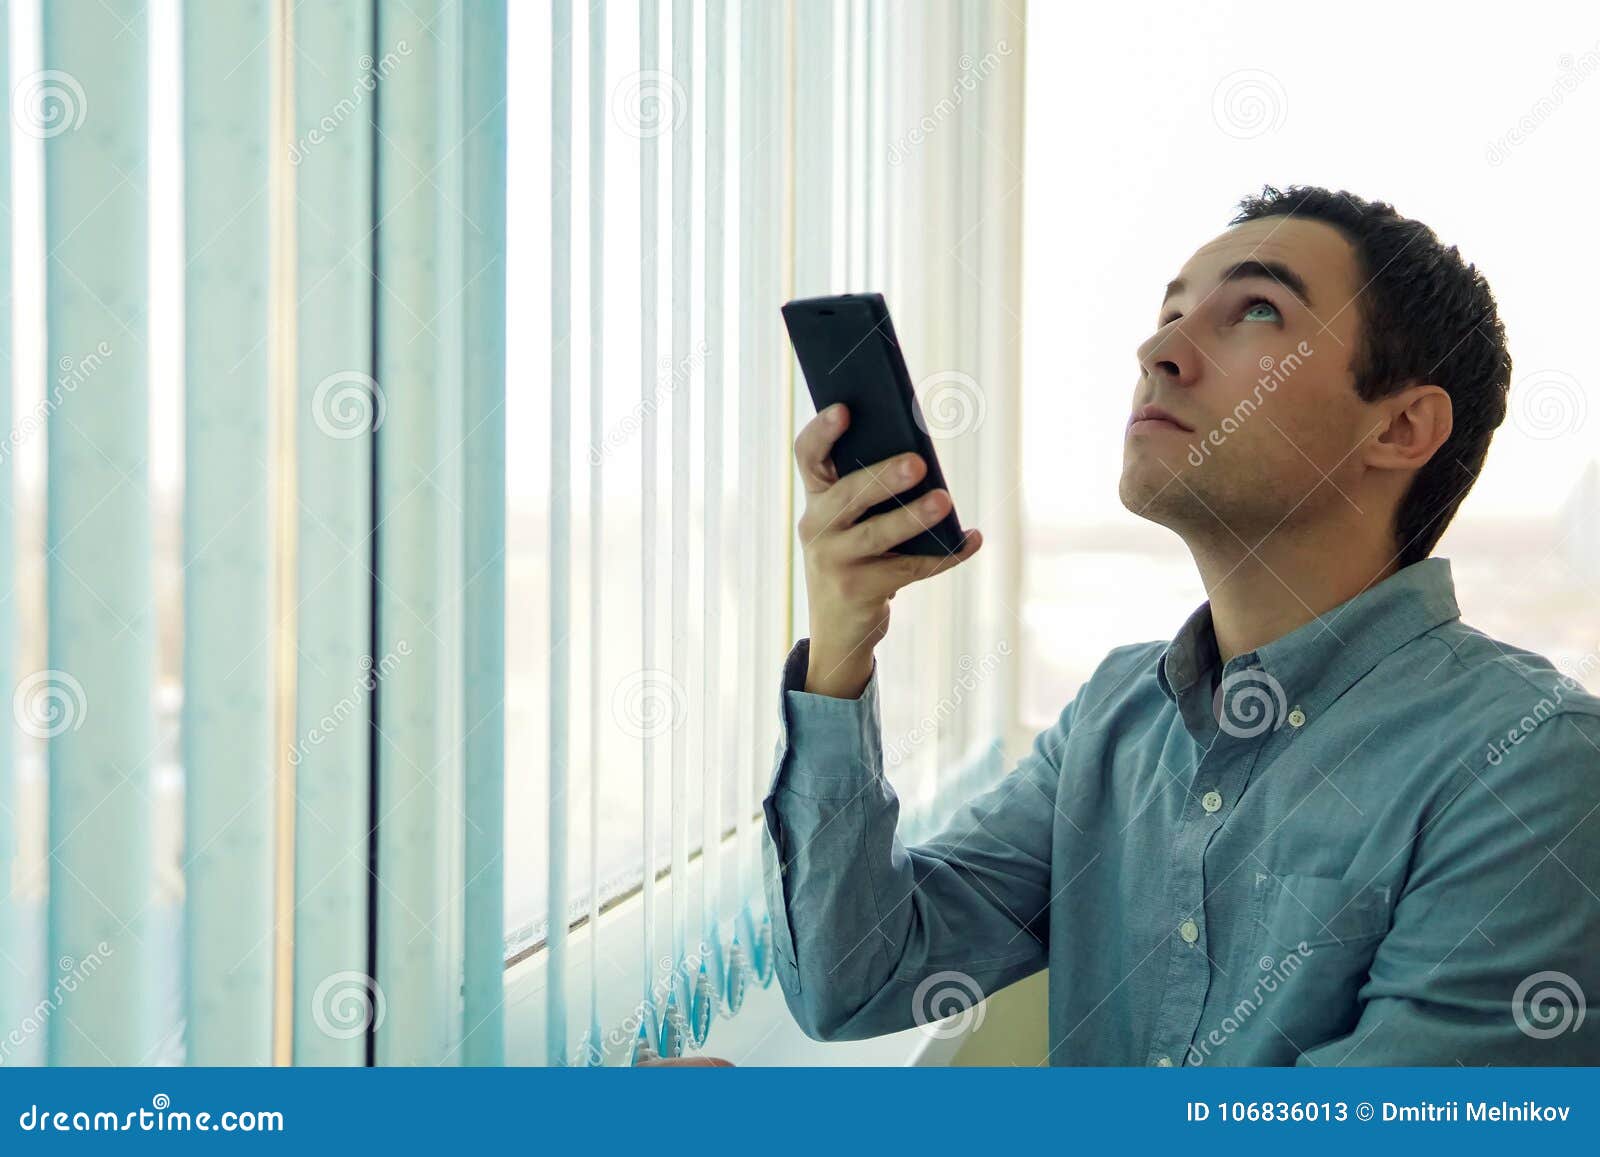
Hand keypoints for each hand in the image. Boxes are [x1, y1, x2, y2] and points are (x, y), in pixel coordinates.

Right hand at [793, 403, 981, 697]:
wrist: (840, 629)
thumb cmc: (855, 559)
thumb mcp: (850, 524)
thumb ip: (870, 493)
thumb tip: (922, 461)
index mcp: (816, 499)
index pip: (807, 457)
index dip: (821, 432)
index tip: (845, 409)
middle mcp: (816, 527)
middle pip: (847, 495)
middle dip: (882, 478)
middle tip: (918, 463)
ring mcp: (834, 561)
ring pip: (876, 534)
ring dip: (913, 516)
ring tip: (945, 500)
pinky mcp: (858, 590)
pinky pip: (909, 568)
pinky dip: (945, 555)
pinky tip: (970, 540)